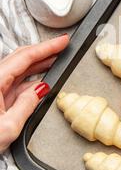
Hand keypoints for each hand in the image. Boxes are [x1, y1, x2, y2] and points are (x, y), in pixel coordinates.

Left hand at [0, 35, 68, 152]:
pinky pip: (13, 83)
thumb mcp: (9, 127)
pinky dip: (29, 81)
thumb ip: (27, 104)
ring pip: (17, 70)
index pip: (24, 57)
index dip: (46, 47)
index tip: (62, 42)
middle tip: (61, 48)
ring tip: (55, 62)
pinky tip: (40, 84)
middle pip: (20, 58)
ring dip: (37, 65)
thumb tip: (41, 89)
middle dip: (43, 52)